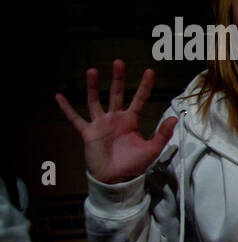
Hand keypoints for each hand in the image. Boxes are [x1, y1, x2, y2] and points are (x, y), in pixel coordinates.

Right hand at [54, 60, 176, 183]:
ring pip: (95, 101)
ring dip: (92, 87)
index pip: (139, 99)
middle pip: (116, 94)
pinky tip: (59, 96)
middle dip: (118, 79)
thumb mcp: (152, 148)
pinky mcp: (88, 133)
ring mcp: (100, 124)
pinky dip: (67, 108)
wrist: (117, 179)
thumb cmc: (135, 164)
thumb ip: (163, 133)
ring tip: (92, 70)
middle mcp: (115, 119)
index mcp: (131, 120)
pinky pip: (75, 119)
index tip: (149, 71)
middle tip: (118, 62)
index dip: (144, 86)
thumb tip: (174, 118)